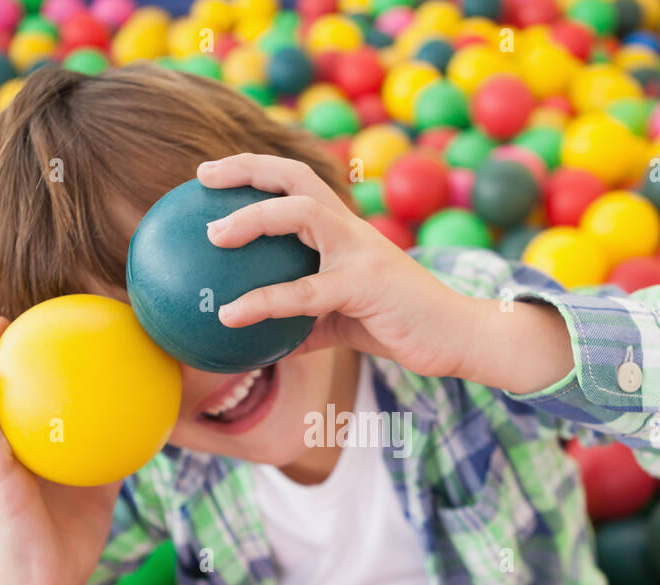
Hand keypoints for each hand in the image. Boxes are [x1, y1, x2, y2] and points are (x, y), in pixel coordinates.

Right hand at [0, 316, 120, 584]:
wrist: (51, 583)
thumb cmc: (72, 535)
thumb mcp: (100, 485)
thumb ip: (114, 452)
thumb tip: (148, 420)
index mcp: (24, 453)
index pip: (17, 401)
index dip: (19, 367)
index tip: (32, 331)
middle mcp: (3, 453)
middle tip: (0, 318)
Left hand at [197, 153, 476, 378]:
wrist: (456, 338)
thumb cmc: (399, 327)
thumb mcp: (340, 322)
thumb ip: (301, 323)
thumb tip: (254, 342)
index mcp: (344, 230)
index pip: (297, 182)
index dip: (255, 170)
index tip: (212, 175)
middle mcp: (350, 229)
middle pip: (296, 176)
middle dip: (247, 167)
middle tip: (203, 177)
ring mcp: (359, 251)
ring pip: (300, 215)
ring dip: (252, 217)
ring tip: (211, 235)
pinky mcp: (365, 284)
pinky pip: (305, 291)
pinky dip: (263, 301)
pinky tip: (229, 316)